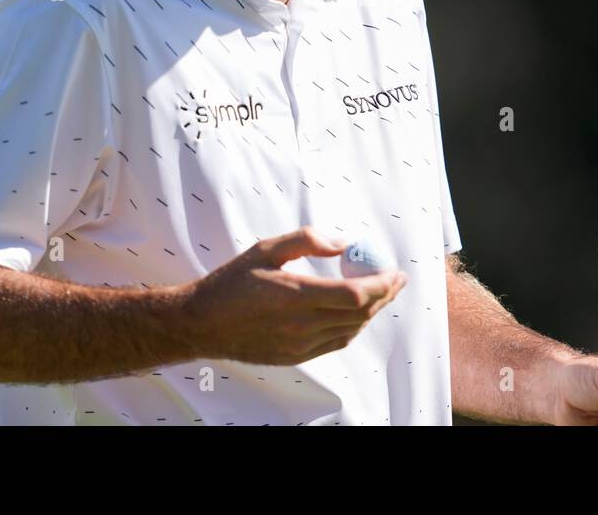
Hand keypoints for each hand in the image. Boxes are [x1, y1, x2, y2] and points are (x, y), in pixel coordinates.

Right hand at [177, 226, 407, 365]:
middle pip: (359, 313)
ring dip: (371, 311)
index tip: (395, 270)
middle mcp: (301, 325)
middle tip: (395, 279)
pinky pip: (336, 342)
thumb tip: (343, 243)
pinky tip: (355, 312)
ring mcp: (299, 345)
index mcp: (295, 295)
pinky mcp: (296, 356)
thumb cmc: (233, 281)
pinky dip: (353, 326)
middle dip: (384, 295)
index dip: (382, 284)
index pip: (355, 294)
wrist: (202, 323)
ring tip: (380, 292)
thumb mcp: (266, 248)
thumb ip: (307, 241)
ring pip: (351, 330)